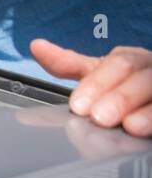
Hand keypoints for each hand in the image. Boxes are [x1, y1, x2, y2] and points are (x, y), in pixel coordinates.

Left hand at [31, 38, 151, 136]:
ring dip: (147, 111)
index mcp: (130, 59)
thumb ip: (69, 64)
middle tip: (99, 118)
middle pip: (138, 77)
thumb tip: (36, 46)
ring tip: (130, 127)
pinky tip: (148, 131)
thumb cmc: (126, 84)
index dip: (96, 84)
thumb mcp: (99, 73)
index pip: (115, 65)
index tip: (78, 106)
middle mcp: (151, 69)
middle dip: (119, 97)